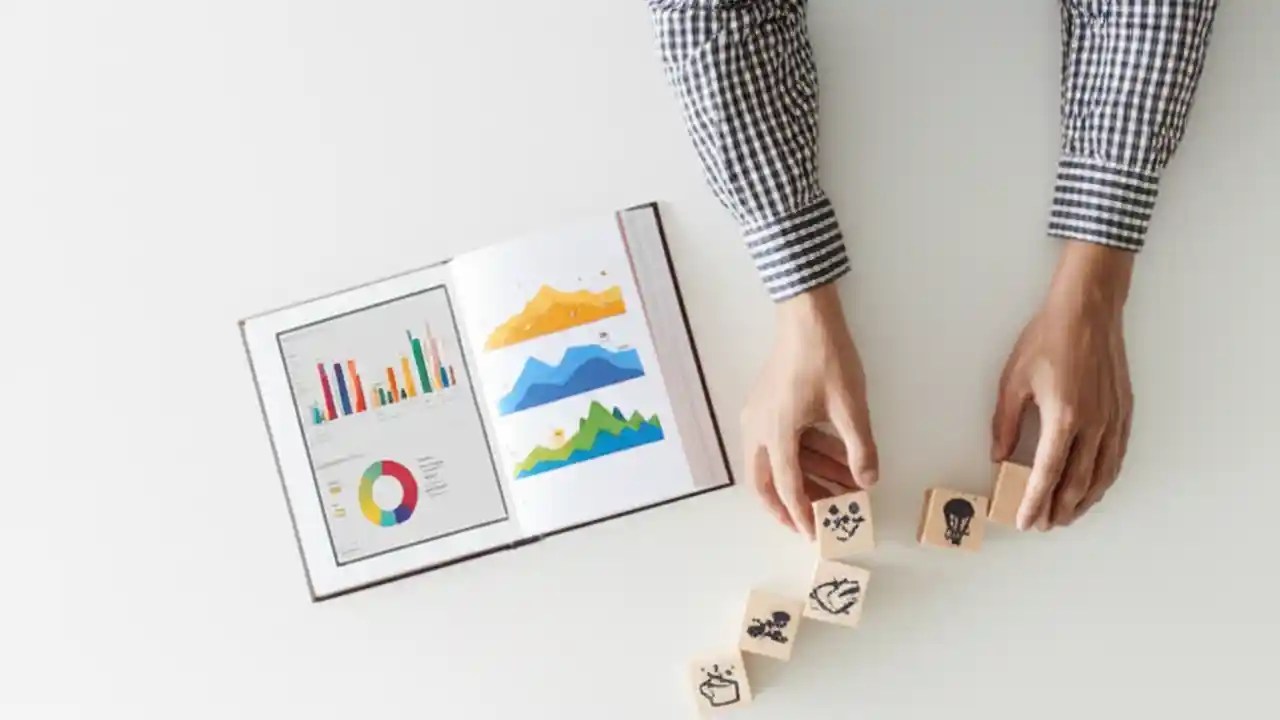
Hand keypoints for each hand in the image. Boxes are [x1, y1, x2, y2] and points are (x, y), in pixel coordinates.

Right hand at [740, 284, 878, 538]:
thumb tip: (868, 482)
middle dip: (785, 505)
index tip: (813, 534)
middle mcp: (758, 428)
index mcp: (776, 432)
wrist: (807, 317)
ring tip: (835, 491)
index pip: (787, 486)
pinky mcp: (764, 405)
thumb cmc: (827, 358)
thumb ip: (860, 449)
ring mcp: (758, 416)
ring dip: (801, 479)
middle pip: (763, 481)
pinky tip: (828, 461)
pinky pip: (775, 443)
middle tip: (806, 523)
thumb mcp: (850, 407)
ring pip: (771, 462)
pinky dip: (798, 458)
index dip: (801, 513)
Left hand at [991, 240, 1134, 530]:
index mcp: (1063, 418)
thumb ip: (1005, 423)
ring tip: (1067, 515)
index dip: (1035, 502)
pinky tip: (1094, 487)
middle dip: (1059, 509)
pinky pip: (1116, 458)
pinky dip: (1104, 479)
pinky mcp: (1124, 413)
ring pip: (1101, 475)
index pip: (1047, 474)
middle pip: (1077, 482)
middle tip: (1044, 525)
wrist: (1088, 312)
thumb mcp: (1013, 381)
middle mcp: (1093, 426)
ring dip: (1084, 501)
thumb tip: (1000, 456)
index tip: (1026, 521)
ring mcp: (1113, 421)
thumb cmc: (1047, 341)